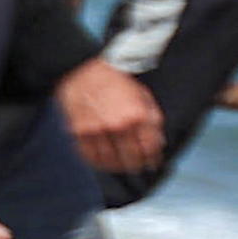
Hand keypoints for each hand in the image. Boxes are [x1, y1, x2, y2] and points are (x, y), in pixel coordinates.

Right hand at [56, 55, 164, 180]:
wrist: (80, 71)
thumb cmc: (111, 79)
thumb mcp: (141, 93)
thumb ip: (152, 117)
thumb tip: (157, 139)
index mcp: (136, 114)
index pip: (150, 147)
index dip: (153, 158)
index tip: (153, 162)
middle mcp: (117, 125)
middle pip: (131, 158)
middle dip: (137, 165)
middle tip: (138, 167)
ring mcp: (97, 131)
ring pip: (110, 160)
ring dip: (117, 167)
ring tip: (120, 166)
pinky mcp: (79, 132)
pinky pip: (90, 156)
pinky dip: (97, 162)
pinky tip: (102, 162)